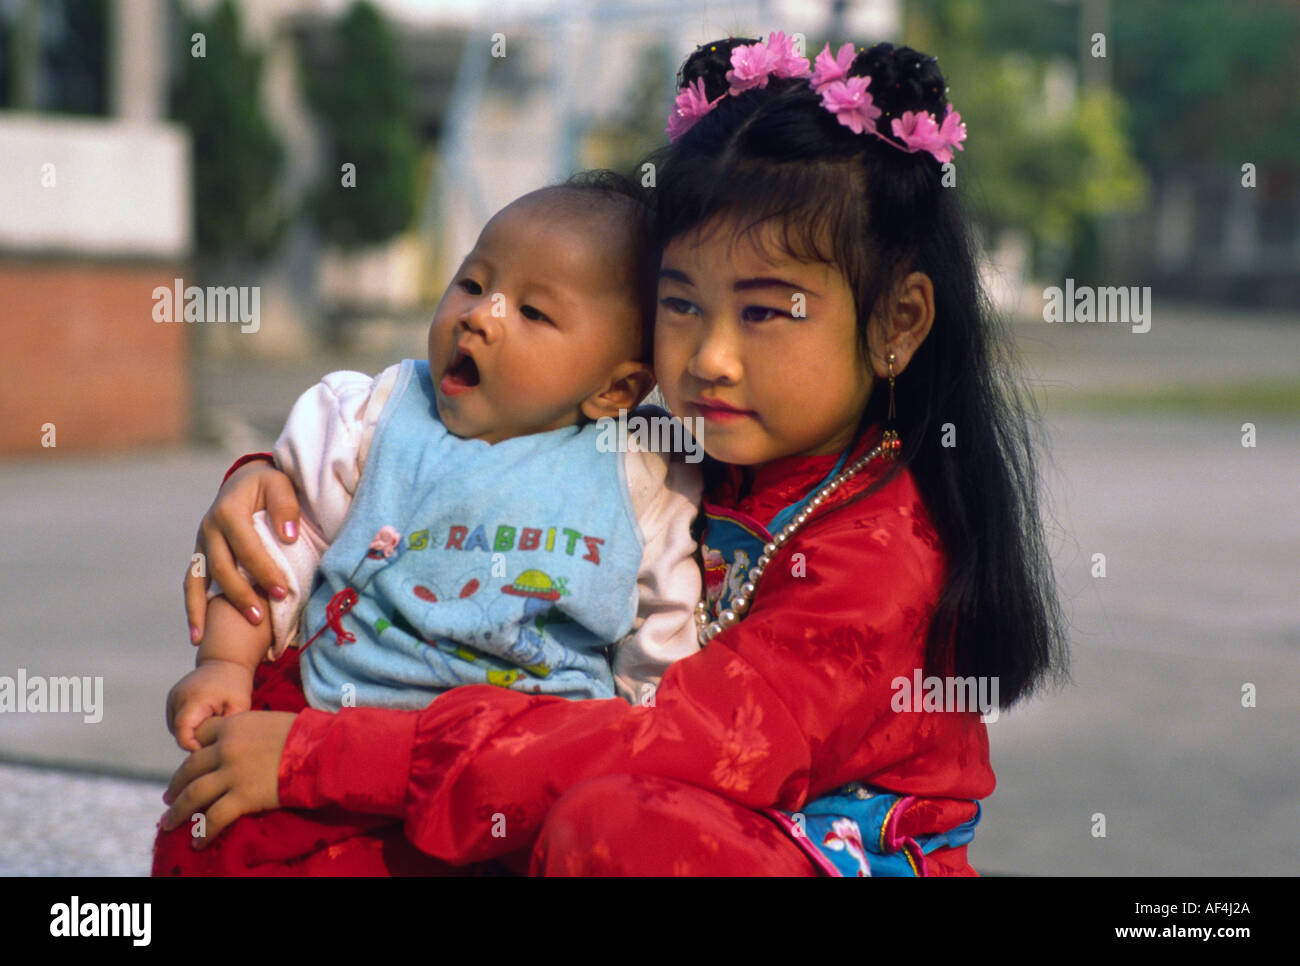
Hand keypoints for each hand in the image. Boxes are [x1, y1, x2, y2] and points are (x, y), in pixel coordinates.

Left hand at [161, 711, 296, 846]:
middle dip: (176, 786)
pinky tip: (197, 843)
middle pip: (190, 768)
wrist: (320, 750)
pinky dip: (203, 833)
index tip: (189, 764)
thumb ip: (249, 732)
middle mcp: (226, 748)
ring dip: (179, 812)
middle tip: (169, 798)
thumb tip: (247, 745)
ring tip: (169, 824)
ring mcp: (232, 773)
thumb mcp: (269, 722)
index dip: (193, 750)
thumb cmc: (304, 734)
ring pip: (194, 795)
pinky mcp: (242, 797)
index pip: (201, 735)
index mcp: (233, 725)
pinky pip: (214, 818)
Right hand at [166, 661, 255, 751]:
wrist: (226, 661)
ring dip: (189, 733)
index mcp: (194, 698)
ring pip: (174, 728)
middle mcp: (178, 697)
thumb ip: (226, 726)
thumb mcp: (240, 705)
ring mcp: (173, 696)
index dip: (191, 745)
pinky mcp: (172, 697)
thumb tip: (211, 746)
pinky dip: (186, 726)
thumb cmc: (236, 684)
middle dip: (192, 740)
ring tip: (209, 727)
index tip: (208, 749)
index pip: (182, 730)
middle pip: (178, 731)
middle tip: (213, 739)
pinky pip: (175, 720)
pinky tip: (203, 722)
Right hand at [184, 460, 299, 642]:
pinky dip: (193, 609)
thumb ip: (285, 506)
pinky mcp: (200, 555)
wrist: (246, 480)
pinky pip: (192, 584)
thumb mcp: (280, 483)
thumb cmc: (269, 484)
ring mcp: (201, 543)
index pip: (247, 547)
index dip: (264, 570)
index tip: (282, 592)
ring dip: (208, 609)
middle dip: (241, 595)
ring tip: (214, 637)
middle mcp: (209, 528)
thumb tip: (289, 535)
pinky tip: (197, 635)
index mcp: (229, 510)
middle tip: (261, 617)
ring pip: (199, 580)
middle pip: (222, 568)